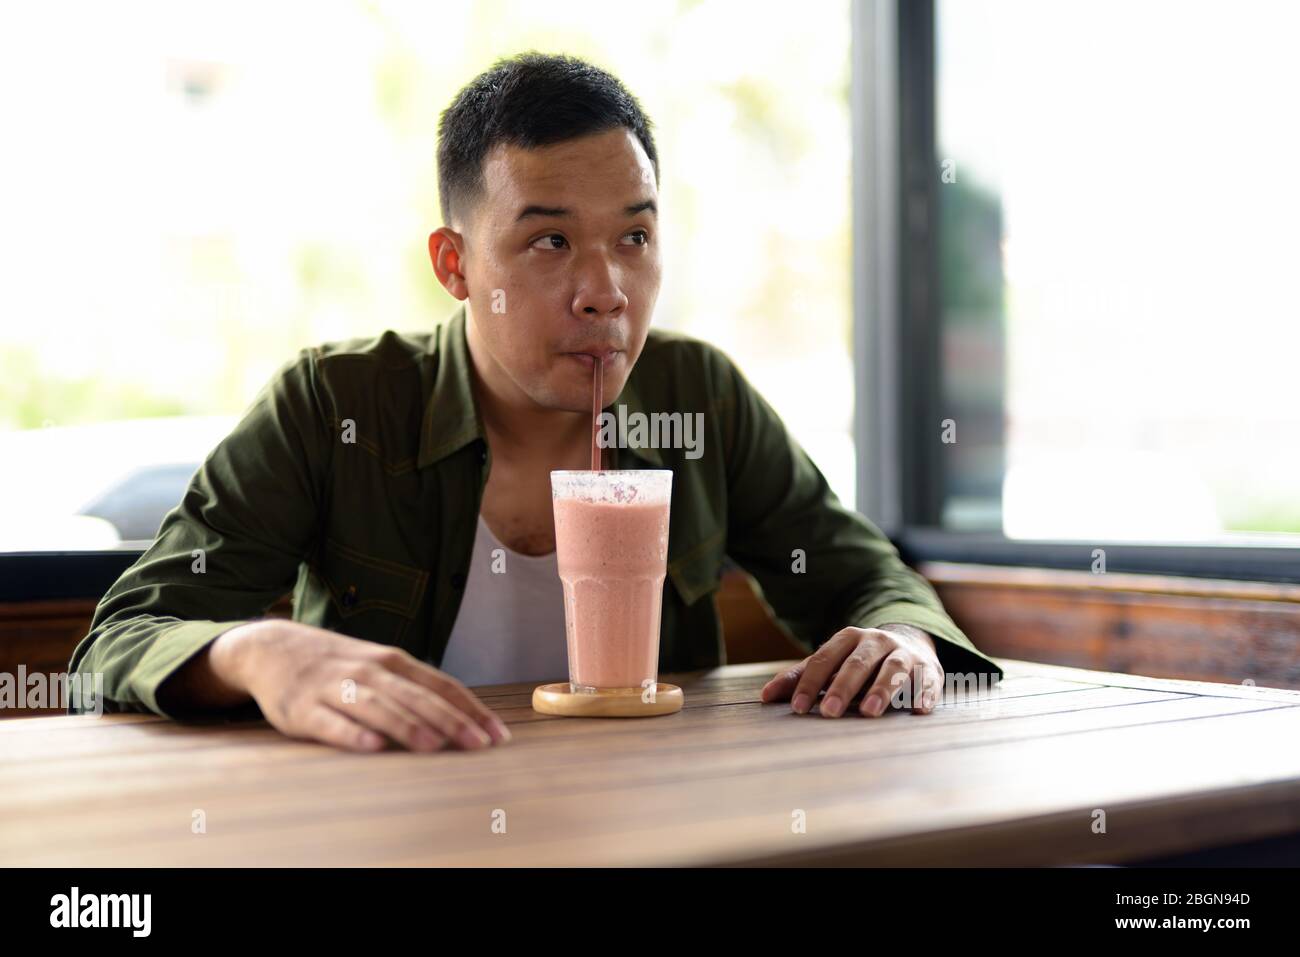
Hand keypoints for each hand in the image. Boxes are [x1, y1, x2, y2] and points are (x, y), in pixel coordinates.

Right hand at [211, 620, 511, 752]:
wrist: (273, 648)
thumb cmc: (338, 665)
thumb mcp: (379, 667)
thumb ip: (413, 689)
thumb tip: (462, 717)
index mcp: (393, 662)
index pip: (441, 686)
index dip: (471, 710)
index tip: (497, 735)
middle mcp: (369, 671)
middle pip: (416, 698)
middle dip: (450, 721)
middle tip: (479, 746)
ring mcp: (335, 688)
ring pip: (378, 707)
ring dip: (407, 726)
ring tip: (433, 745)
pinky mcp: (303, 708)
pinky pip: (331, 722)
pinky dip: (352, 734)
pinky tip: (372, 746)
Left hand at [759, 623, 942, 717]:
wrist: (908, 643)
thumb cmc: (859, 662)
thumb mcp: (831, 664)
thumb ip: (801, 678)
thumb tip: (764, 698)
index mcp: (848, 638)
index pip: (824, 658)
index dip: (810, 683)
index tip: (798, 709)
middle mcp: (877, 641)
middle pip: (857, 663)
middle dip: (843, 687)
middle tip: (829, 713)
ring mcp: (904, 653)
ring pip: (893, 668)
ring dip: (882, 690)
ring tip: (870, 712)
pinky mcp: (929, 669)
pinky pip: (928, 681)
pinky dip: (924, 694)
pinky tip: (919, 710)